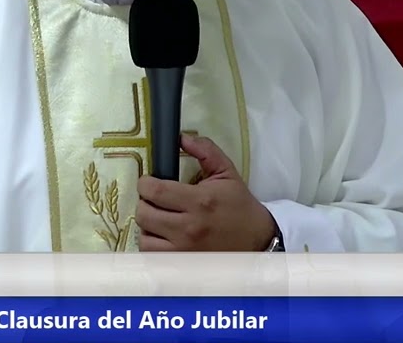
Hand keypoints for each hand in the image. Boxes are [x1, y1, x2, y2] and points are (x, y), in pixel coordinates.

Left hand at [136, 134, 277, 250]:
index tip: (150, 182)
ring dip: (148, 225)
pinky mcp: (182, 265)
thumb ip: (205, 150)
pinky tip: (163, 236)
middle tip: (155, 200)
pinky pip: (152, 255)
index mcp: (199, 201)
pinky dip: (153, 244)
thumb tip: (181, 137)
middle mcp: (189, 228)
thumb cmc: (239, 205)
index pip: (154, 191)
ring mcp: (184, 251)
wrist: (258, 240)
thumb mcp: (226, 172)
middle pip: (144, 213)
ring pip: (144, 236)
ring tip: (160, 218)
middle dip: (145, 202)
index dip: (145, 183)